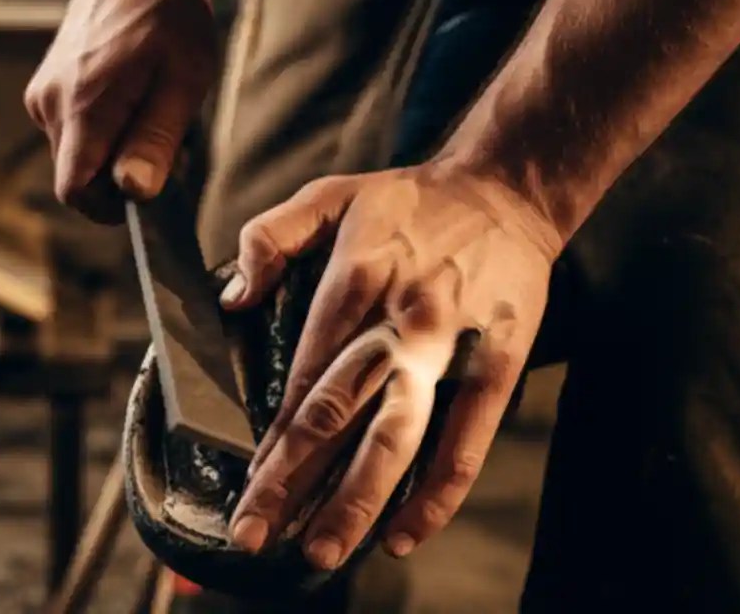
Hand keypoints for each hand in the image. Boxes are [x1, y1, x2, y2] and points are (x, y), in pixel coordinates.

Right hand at [24, 0, 216, 222]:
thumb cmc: (169, 19)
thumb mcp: (183, 82)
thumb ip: (155, 140)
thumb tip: (134, 192)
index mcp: (84, 106)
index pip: (75, 190)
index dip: (109, 208)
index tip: (147, 195)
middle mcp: (51, 105)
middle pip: (77, 177)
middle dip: (119, 178)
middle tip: (166, 147)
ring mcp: (43, 96)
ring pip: (76, 156)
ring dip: (113, 153)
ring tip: (150, 114)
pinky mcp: (45, 90)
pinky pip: (72, 132)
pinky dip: (102, 131)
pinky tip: (131, 100)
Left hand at [220, 166, 562, 569]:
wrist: (508, 188)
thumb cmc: (410, 200)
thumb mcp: (329, 194)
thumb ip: (271, 237)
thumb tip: (232, 297)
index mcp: (352, 281)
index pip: (302, 380)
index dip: (272, 444)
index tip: (244, 493)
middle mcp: (397, 320)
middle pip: (338, 415)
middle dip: (294, 482)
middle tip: (255, 536)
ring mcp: (449, 346)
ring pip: (399, 435)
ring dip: (358, 499)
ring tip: (321, 551)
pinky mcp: (498, 362)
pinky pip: (468, 437)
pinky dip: (440, 491)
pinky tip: (406, 534)